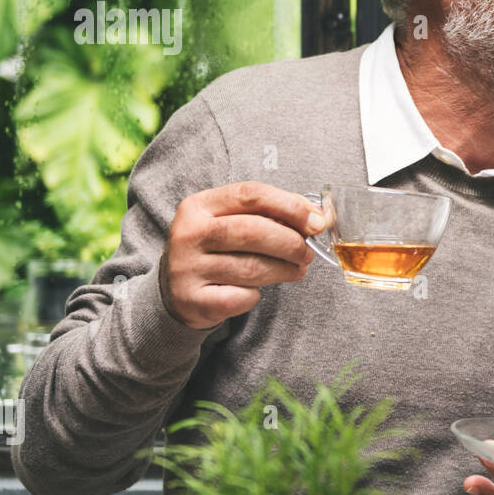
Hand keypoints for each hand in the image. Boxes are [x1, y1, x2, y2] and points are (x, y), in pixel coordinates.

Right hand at [160, 181, 329, 329]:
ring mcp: (187, 268)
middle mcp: (188, 234)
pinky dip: (256, 295)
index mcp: (199, 205)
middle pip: (252, 231)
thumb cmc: (217, 250)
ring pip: (251, 267)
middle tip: (308, 253)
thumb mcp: (233, 222)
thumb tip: (318, 217)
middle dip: (290, 242)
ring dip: (284, 270)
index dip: (290, 206)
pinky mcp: (193, 300)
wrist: (175, 291)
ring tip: (296, 269)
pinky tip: (256, 290)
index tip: (317, 221)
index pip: (250, 194)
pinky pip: (241, 297)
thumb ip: (272, 214)